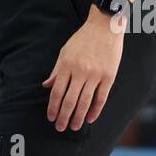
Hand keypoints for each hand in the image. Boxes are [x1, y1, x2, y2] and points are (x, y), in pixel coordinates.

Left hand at [43, 11, 124, 131]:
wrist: (104, 27)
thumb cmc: (83, 39)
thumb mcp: (65, 52)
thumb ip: (56, 70)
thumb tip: (46, 86)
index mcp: (67, 65)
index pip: (57, 92)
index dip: (53, 107)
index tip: (50, 117)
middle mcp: (80, 71)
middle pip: (70, 100)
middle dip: (63, 116)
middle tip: (60, 128)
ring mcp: (95, 75)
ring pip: (85, 101)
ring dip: (78, 117)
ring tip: (74, 127)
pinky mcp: (109, 76)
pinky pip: (101, 97)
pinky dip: (95, 110)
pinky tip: (90, 118)